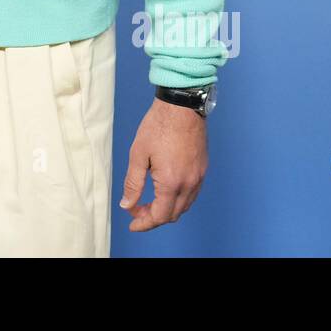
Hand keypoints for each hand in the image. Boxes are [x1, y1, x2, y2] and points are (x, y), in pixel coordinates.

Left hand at [118, 97, 207, 229]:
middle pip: (173, 214)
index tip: (132, 223)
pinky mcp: (202, 169)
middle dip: (154, 217)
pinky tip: (165, 191)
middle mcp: (189, 184)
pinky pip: (192, 194)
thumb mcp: (138, 154)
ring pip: (184, 206)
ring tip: (149, 202)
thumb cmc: (158, 126)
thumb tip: (127, 205)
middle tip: (136, 210)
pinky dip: (178, 200)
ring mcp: (199, 177)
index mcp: (171, 182)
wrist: (182, 106)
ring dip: (167, 209)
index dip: (144, 223)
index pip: (160, 216)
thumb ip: (133, 183)